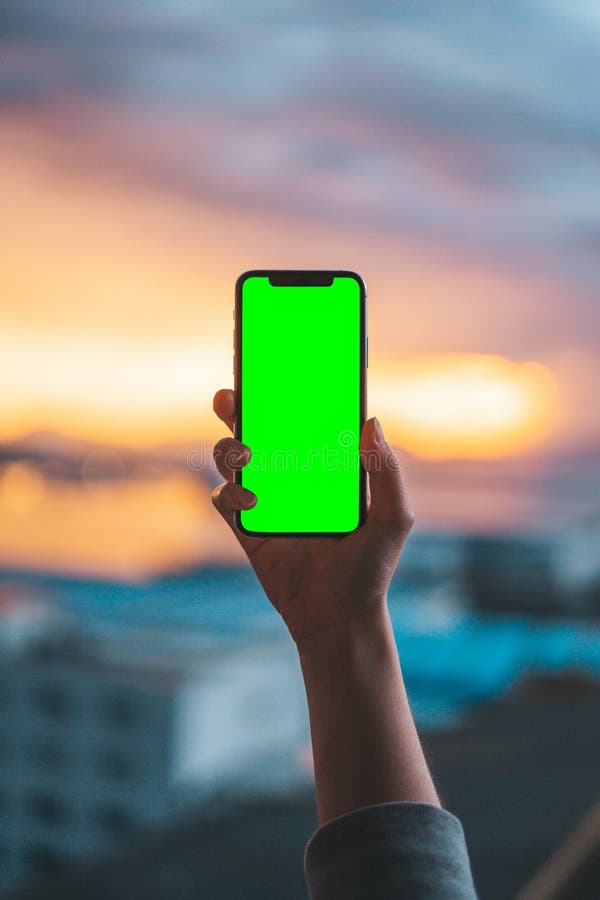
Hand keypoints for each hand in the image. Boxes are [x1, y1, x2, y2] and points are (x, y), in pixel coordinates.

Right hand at [211, 389, 413, 647]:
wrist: (338, 616)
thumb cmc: (370, 567)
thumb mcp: (393, 518)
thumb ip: (386, 471)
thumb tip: (371, 420)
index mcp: (323, 467)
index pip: (301, 421)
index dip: (285, 393)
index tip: (276, 366)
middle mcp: (291, 476)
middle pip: (257, 431)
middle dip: (240, 408)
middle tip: (233, 397)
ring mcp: (266, 500)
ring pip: (231, 458)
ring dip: (228, 448)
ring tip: (244, 454)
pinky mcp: (245, 528)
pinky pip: (222, 500)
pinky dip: (229, 495)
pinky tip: (252, 505)